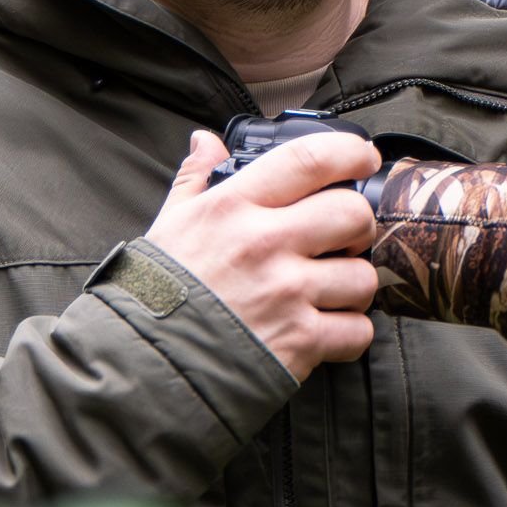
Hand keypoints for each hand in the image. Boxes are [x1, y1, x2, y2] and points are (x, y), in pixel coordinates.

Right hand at [143, 126, 381, 381]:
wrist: (143, 364)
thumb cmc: (155, 293)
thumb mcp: (170, 225)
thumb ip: (195, 179)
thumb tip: (207, 142)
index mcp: (233, 207)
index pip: (308, 159)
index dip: (350, 152)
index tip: (362, 158)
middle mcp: (264, 243)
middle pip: (352, 214)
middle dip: (358, 225)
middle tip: (344, 238)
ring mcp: (286, 293)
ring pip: (363, 276)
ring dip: (355, 285)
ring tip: (330, 291)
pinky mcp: (300, 340)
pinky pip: (358, 330)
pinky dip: (351, 333)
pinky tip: (327, 329)